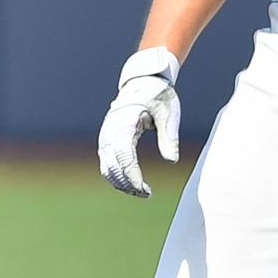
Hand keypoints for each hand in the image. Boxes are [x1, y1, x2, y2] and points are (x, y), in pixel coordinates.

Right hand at [97, 48, 181, 196]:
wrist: (143, 82)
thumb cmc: (158, 96)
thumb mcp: (168, 113)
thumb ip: (169, 137)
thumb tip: (172, 160)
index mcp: (125, 122)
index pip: (124, 155)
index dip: (132, 175)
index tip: (144, 189)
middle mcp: (110, 130)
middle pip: (112, 165)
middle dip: (127, 183)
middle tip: (146, 194)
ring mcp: (106, 135)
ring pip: (107, 166)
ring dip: (120, 182)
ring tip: (141, 192)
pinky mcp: (107, 139)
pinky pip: (107, 162)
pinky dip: (116, 175)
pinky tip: (131, 183)